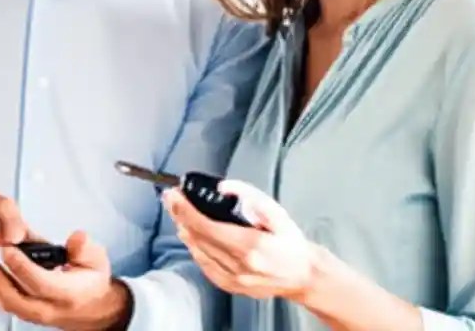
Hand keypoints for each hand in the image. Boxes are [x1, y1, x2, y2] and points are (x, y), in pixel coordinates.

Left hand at [0, 230, 131, 330]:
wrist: (89, 310)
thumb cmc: (90, 280)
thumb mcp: (97, 260)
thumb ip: (85, 249)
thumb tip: (76, 238)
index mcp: (65, 294)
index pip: (39, 283)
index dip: (21, 265)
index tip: (6, 245)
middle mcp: (43, 308)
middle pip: (11, 295)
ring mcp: (26, 311)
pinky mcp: (14, 308)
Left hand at [163, 180, 317, 301]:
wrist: (304, 275)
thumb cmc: (292, 243)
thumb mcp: (277, 212)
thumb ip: (250, 196)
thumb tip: (224, 187)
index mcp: (250, 245)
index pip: (206, 226)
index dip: (185, 210)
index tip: (174, 195)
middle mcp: (238, 265)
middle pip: (198, 239)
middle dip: (180, 216)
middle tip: (170, 199)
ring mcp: (233, 279)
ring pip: (198, 253)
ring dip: (185, 232)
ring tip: (178, 214)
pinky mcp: (231, 287)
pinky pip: (205, 267)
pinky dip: (195, 250)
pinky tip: (191, 238)